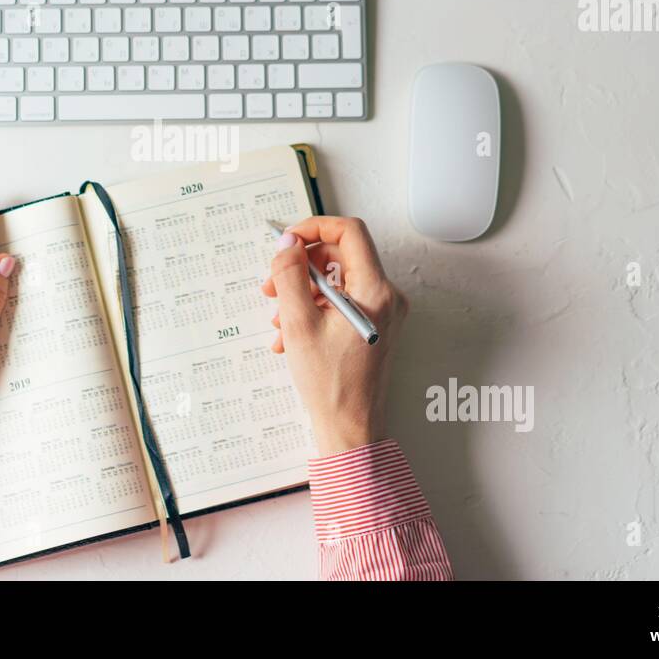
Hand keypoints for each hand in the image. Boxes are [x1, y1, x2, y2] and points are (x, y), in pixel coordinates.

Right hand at [261, 216, 403, 456]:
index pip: (348, 232)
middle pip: (340, 256)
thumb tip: (287, 243)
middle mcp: (386, 298)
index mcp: (375, 291)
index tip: (287, 240)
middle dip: (301, 266)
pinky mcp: (373, 327)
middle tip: (272, 284)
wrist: (349, 429)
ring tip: (279, 318)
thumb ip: (290, 275)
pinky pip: (340, 303)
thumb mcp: (299, 323)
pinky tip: (291, 335)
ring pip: (337, 281)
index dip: (313, 228)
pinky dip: (313, 310)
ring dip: (302, 292)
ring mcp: (382, 313)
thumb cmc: (331, 386)